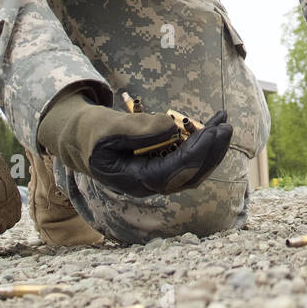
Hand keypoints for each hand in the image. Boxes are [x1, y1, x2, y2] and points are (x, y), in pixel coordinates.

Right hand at [37, 90, 233, 197]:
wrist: (80, 137)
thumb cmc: (91, 132)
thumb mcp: (108, 127)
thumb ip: (138, 128)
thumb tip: (172, 127)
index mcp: (133, 180)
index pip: (172, 173)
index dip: (196, 155)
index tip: (212, 133)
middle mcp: (148, 184)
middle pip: (188, 176)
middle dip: (211, 152)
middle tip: (225, 127)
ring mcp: (156, 177)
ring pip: (192, 169)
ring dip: (211, 148)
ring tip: (223, 122)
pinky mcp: (161, 166)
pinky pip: (187, 160)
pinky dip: (202, 144)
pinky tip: (212, 126)